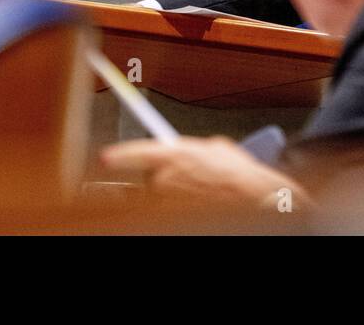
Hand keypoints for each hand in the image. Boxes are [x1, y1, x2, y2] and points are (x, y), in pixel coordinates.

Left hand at [101, 136, 308, 207]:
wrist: (257, 201)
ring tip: (200, 197)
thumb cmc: (242, 178)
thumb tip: (195, 149)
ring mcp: (167, 201)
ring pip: (159, 197)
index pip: (137, 153)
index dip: (119, 156)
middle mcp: (166, 179)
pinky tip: (196, 206)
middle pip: (150, 178)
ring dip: (173, 196)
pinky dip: (179, 209)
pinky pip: (167, 212)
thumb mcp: (220, 150)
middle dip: (164, 179)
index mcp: (175, 155)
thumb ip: (199, 147)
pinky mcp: (172, 216)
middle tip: (186, 183)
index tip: (106, 160)